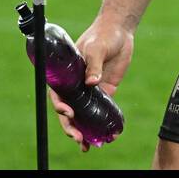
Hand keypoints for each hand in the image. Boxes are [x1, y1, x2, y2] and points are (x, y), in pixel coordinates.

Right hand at [50, 13, 133, 151]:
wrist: (120, 31)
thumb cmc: (102, 35)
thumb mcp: (96, 47)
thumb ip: (94, 64)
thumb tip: (92, 82)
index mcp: (67, 75)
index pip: (58, 95)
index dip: (59, 106)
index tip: (67, 113)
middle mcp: (76, 85)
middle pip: (69, 110)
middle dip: (70, 126)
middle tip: (77, 138)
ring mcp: (90, 89)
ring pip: (83, 114)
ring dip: (83, 130)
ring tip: (86, 146)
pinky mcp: (105, 91)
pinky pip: (100, 111)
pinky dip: (100, 124)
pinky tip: (103, 136)